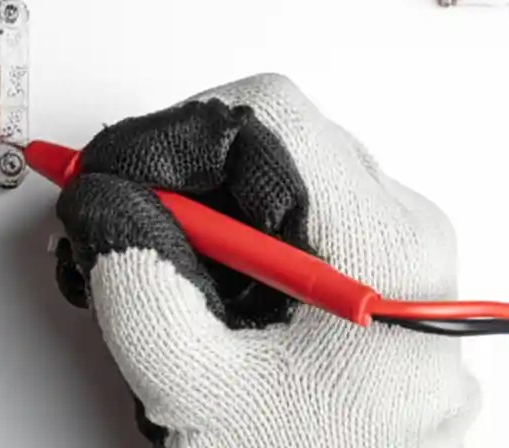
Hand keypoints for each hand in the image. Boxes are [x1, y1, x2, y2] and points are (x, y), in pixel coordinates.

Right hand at [52, 74, 479, 446]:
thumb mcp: (198, 391)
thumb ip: (137, 285)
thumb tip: (99, 202)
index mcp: (385, 252)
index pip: (269, 117)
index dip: (170, 134)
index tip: (111, 177)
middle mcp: (409, 243)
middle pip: (269, 142)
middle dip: (173, 178)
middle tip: (114, 230)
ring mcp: (401, 264)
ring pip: (276, 179)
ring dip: (195, 213)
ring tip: (155, 282)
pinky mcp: (379, 284)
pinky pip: (295, 221)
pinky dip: (227, 242)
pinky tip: (199, 299)